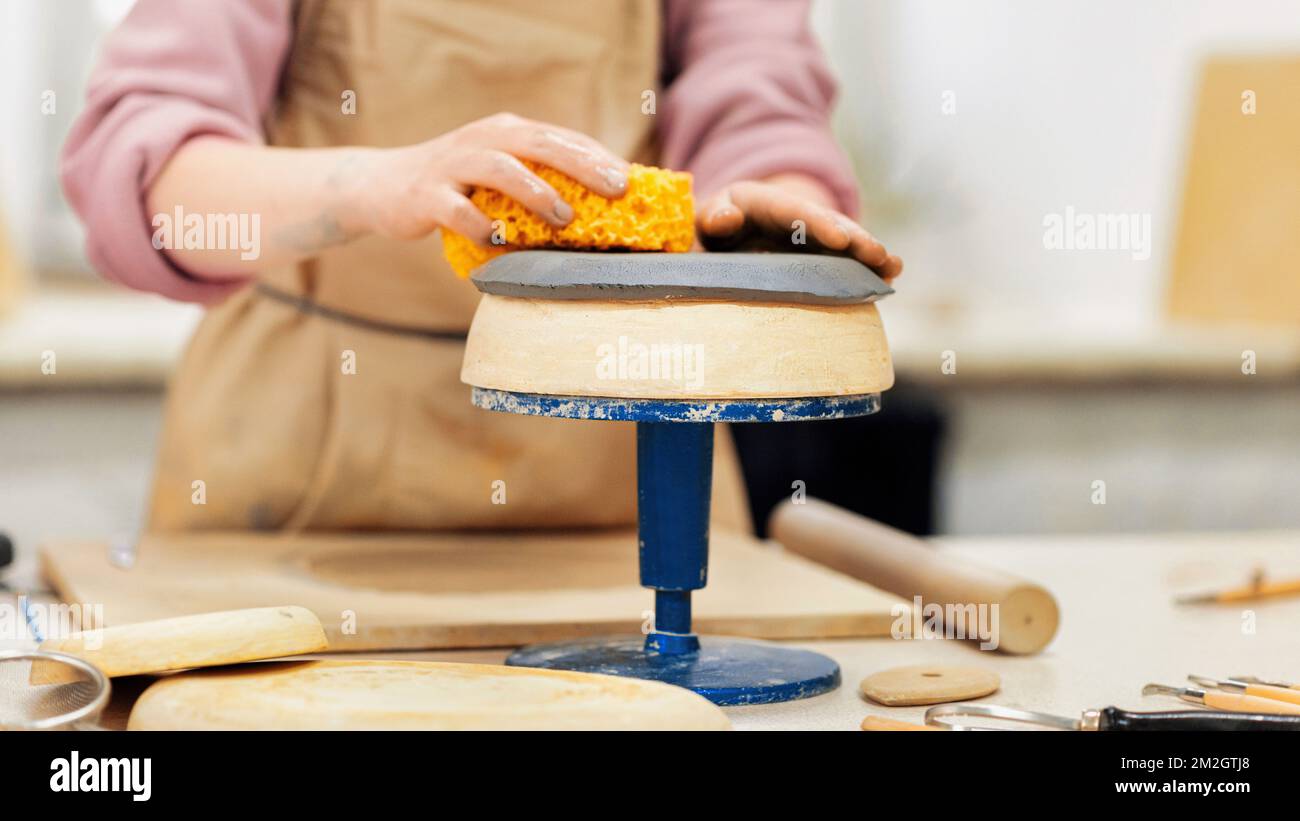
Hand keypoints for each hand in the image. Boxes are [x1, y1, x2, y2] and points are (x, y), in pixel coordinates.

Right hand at [349, 112, 629, 244]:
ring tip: (566, 218)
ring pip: (501, 168)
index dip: (597, 156)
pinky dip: (485, 229)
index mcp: (506, 132)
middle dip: (582, 165)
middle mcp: (482, 140)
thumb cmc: (456, 186)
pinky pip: (460, 212)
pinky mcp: (427, 196)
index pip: (561, 137)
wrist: (381, 186)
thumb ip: (537, 182)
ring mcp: (452, 166)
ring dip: (538, 192)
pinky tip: (503, 243)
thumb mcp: (497, 173)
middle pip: (540, 144)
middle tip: (616, 190)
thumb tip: (597, 215)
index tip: (631, 180)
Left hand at [696, 176, 902, 280]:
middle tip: (879, 255)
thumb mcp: (703, 218)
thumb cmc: (712, 227)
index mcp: (764, 203)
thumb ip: (711, 217)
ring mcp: (810, 235)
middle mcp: (794, 215)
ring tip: (894, 267)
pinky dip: (866, 268)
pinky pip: (845, 260)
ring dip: (868, 253)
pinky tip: (890, 279)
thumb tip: (726, 219)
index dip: (819, 224)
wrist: (724, 228)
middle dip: (856, 239)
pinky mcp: (819, 253)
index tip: (840, 239)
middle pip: (829, 225)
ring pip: (844, 242)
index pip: (794, 212)